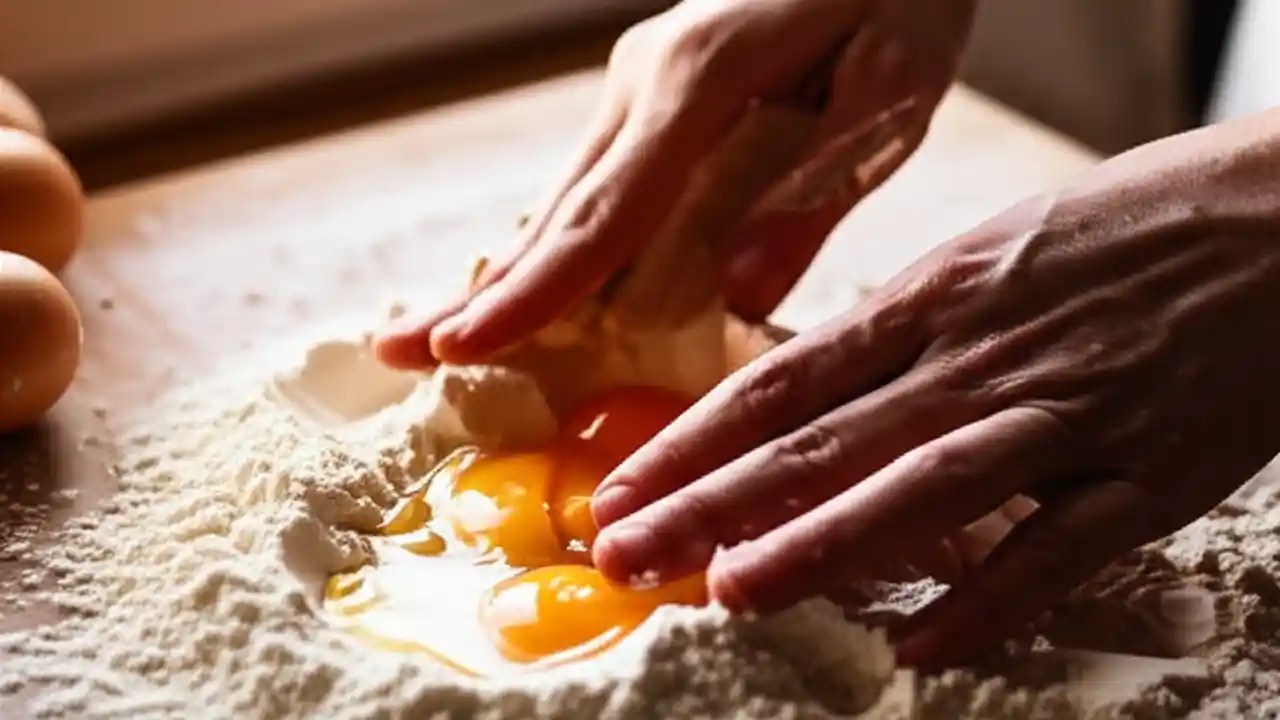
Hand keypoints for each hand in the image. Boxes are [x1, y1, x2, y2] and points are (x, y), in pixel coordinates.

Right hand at [376, 0, 974, 367]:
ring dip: (506, 273)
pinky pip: (593, 182)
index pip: (605, 210)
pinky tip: (523, 286)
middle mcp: (645, 81)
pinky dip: (552, 242)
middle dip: (484, 291)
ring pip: (562, 196)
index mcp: (699, 82)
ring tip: (433, 333)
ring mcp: (638, 82)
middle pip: (555, 208)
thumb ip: (816, 186)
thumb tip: (739, 297)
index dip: (537, 290)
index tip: (464, 347)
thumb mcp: (893, 84)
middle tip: (397, 354)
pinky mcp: (650, 91)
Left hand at [590, 109, 1279, 668]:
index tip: (623, 487)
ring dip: (820, 549)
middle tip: (627, 555)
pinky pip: (1058, 553)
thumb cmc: (1135, 224)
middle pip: (823, 445)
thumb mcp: (995, 249)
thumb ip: (905, 326)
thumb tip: (816, 389)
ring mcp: (1066, 416)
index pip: (784, 381)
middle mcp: (982, 358)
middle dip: (712, 504)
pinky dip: (989, 604)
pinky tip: (920, 648)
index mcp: (937, 297)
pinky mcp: (1151, 473)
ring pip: (921, 493)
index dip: (693, 441)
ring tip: (730, 595)